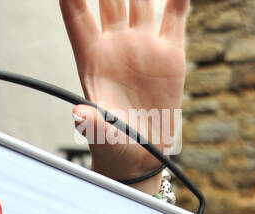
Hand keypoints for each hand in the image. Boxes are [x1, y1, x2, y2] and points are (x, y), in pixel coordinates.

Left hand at [60, 0, 189, 182]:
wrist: (141, 158)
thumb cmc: (113, 147)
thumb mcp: (101, 136)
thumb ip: (92, 123)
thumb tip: (78, 114)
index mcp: (92, 60)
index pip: (77, 17)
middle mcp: (116, 45)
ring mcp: (144, 44)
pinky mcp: (171, 51)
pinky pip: (176, 13)